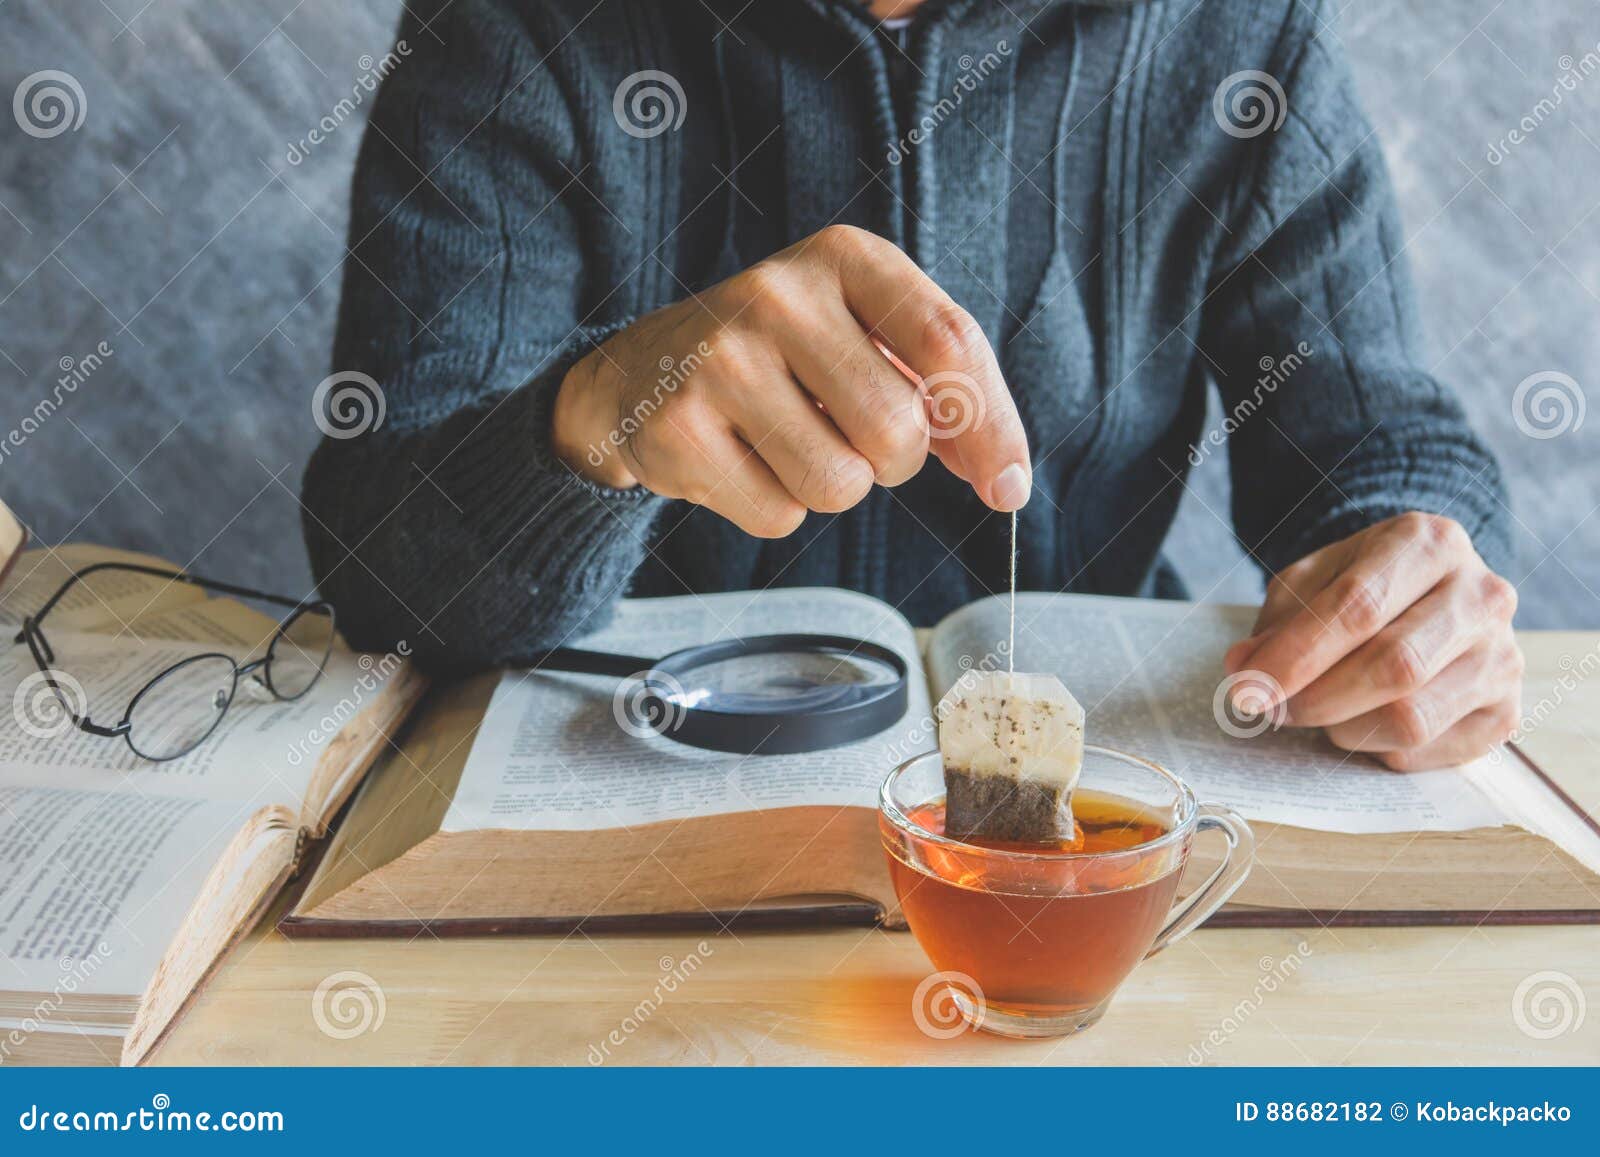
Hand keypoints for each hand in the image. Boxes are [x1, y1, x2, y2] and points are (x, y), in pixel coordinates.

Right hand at [551, 225, 1030, 536]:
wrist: (644, 371)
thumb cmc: (786, 359)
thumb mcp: (865, 338)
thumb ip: (945, 393)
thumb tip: (1006, 480)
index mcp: (844, 257)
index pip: (948, 340)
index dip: (992, 425)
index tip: (1007, 485)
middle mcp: (778, 294)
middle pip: (897, 430)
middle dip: (892, 461)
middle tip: (850, 437)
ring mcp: (720, 361)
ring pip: (839, 485)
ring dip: (833, 488)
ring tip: (789, 443)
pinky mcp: (678, 428)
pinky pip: (778, 516)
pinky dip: (775, 508)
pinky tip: (740, 460)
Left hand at [1224, 512, 1522, 770]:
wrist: (1429, 596)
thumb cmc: (1363, 587)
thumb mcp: (1311, 582)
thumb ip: (1277, 622)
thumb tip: (1246, 670)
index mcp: (1430, 543)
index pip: (1359, 606)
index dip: (1296, 656)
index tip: (1246, 690)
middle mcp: (1482, 596)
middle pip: (1394, 666)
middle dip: (1316, 699)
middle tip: (1271, 710)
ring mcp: (1503, 657)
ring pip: (1413, 717)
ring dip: (1344, 728)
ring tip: (1321, 712)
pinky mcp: (1507, 712)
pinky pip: (1429, 751)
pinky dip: (1378, 749)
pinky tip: (1363, 722)